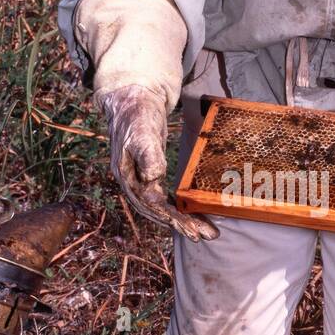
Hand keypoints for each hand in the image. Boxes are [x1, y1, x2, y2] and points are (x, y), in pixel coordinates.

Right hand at [98, 84, 217, 240]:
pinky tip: (190, 215)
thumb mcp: (142, 128)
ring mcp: (138, 180)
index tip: (192, 230)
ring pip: (159, 207)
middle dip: (181, 225)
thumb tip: (153, 177)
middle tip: (206, 236)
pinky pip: (162, 198)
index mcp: (127, 175)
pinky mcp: (148, 175)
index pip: (151, 204)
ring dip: (180, 220)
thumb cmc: (137, 112)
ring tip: (203, 231)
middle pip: (156, 211)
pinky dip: (176, 208)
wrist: (131, 99)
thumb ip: (147, 152)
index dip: (172, 218)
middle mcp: (131, 182)